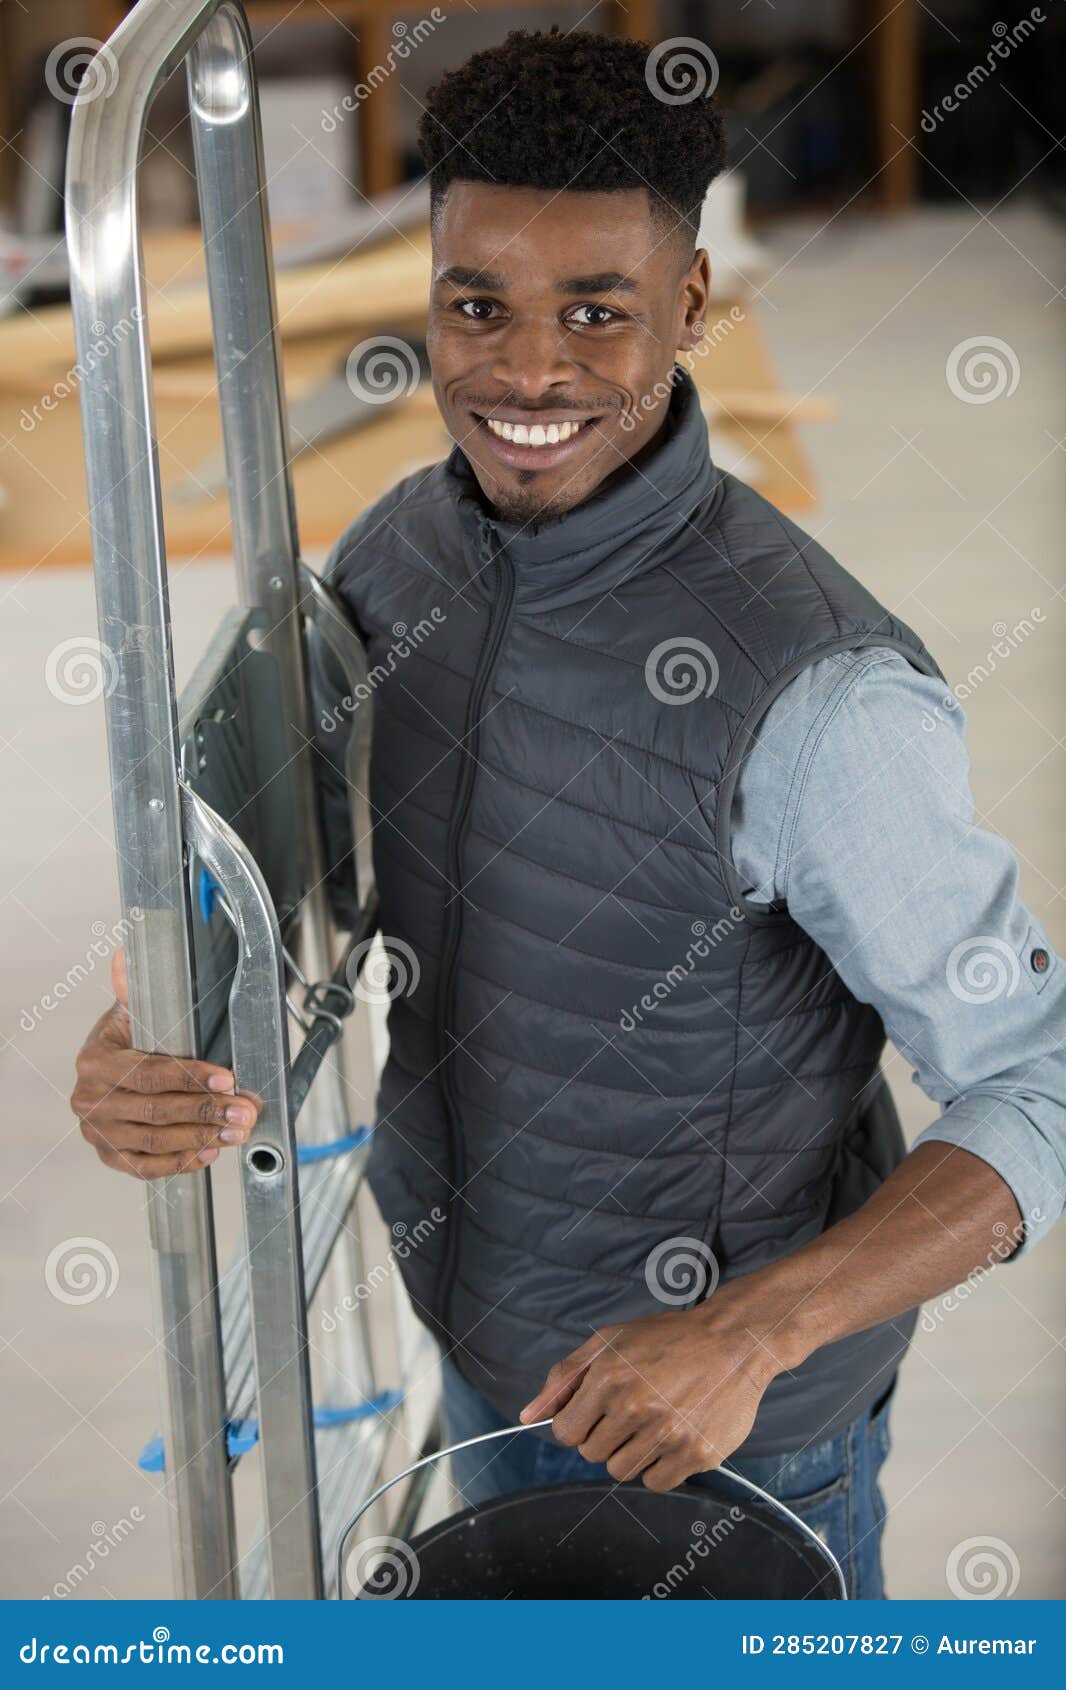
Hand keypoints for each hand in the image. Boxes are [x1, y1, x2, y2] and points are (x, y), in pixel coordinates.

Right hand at [70, 949, 261, 1179]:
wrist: (108, 1066)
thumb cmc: (128, 1038)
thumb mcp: (130, 1008)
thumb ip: (131, 985)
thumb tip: (124, 956)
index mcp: (96, 1060)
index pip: (149, 1073)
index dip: (191, 1077)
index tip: (227, 1079)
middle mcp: (91, 1099)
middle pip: (156, 1110)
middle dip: (206, 1110)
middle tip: (243, 1111)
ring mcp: (97, 1131)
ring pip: (154, 1141)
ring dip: (200, 1137)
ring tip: (235, 1131)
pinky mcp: (108, 1154)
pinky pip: (144, 1167)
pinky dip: (179, 1162)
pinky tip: (207, 1153)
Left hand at [518, 1289, 784, 1491]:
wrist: (732, 1342)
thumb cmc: (665, 1339)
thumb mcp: (608, 1343)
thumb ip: (563, 1379)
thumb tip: (526, 1417)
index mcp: (608, 1378)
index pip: (565, 1433)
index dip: (576, 1424)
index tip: (595, 1413)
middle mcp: (636, 1408)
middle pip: (593, 1454)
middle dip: (604, 1436)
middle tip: (631, 1411)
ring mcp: (667, 1434)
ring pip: (622, 1472)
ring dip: (631, 1453)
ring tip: (653, 1421)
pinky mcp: (696, 1454)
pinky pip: (656, 1483)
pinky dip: (659, 1467)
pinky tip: (671, 1437)